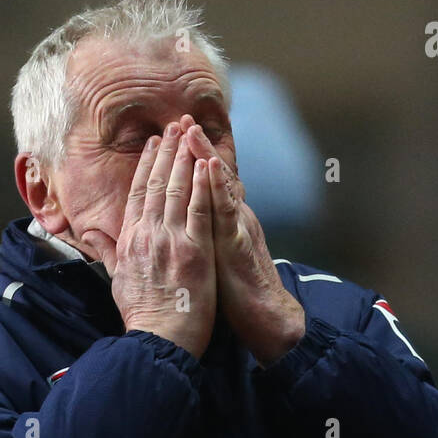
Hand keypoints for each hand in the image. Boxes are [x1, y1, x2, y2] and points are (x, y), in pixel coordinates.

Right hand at [82, 122, 216, 359]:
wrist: (158, 338)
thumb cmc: (141, 314)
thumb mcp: (117, 280)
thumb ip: (106, 253)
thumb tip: (89, 235)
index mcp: (129, 241)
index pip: (137, 194)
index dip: (146, 166)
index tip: (153, 146)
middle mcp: (147, 235)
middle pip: (157, 184)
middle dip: (166, 152)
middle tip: (174, 126)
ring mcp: (171, 240)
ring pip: (178, 190)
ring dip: (184, 158)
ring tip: (190, 134)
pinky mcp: (195, 250)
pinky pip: (200, 209)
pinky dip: (203, 185)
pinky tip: (206, 163)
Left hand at [181, 118, 305, 366]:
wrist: (266, 319)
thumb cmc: (236, 296)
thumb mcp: (212, 262)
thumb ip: (200, 242)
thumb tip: (185, 232)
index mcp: (220, 225)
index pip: (201, 187)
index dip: (187, 162)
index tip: (171, 137)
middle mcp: (231, 219)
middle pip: (211, 178)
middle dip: (195, 147)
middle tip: (180, 118)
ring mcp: (236, 228)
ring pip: (220, 186)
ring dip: (206, 155)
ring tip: (192, 129)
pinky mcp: (238, 244)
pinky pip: (227, 211)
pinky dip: (218, 186)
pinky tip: (209, 166)